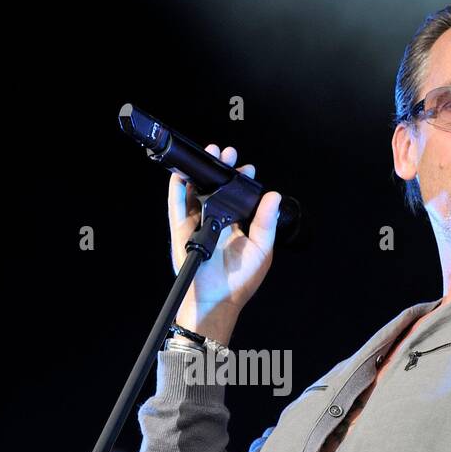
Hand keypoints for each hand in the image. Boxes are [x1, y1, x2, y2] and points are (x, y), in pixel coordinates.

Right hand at [169, 144, 280, 342]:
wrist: (217, 298)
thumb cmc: (240, 280)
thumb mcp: (261, 248)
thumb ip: (266, 221)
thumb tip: (273, 195)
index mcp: (236, 226)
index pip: (237, 197)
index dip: (241, 181)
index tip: (246, 168)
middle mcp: (216, 222)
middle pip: (216, 189)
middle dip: (221, 169)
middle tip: (227, 153)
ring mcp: (197, 225)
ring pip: (196, 192)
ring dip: (200, 173)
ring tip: (209, 154)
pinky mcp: (182, 231)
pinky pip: (177, 207)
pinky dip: (177, 190)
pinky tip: (181, 174)